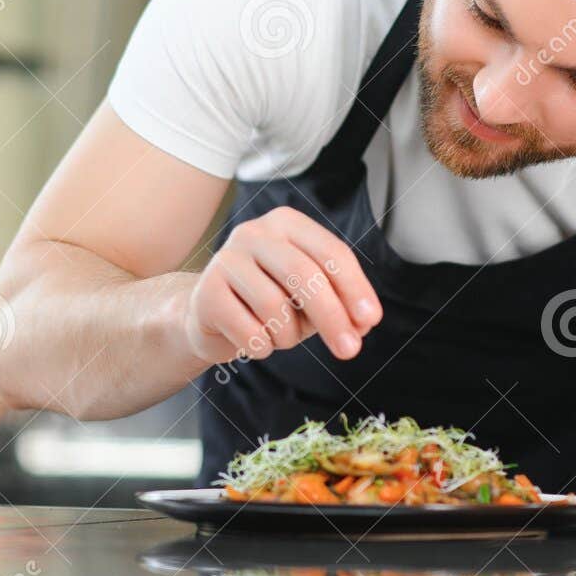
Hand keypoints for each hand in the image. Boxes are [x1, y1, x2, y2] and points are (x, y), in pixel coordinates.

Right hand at [183, 207, 382, 364]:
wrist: (210, 316)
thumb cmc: (268, 302)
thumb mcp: (309, 300)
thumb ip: (339, 305)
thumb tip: (364, 322)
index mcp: (287, 224)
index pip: (331, 252)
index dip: (355, 287)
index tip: (370, 320)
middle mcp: (254, 233)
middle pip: (304, 275)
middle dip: (332, 317)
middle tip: (349, 350)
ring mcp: (226, 259)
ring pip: (274, 306)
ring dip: (288, 336)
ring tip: (281, 338)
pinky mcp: (206, 292)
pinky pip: (249, 330)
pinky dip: (261, 347)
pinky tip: (255, 341)